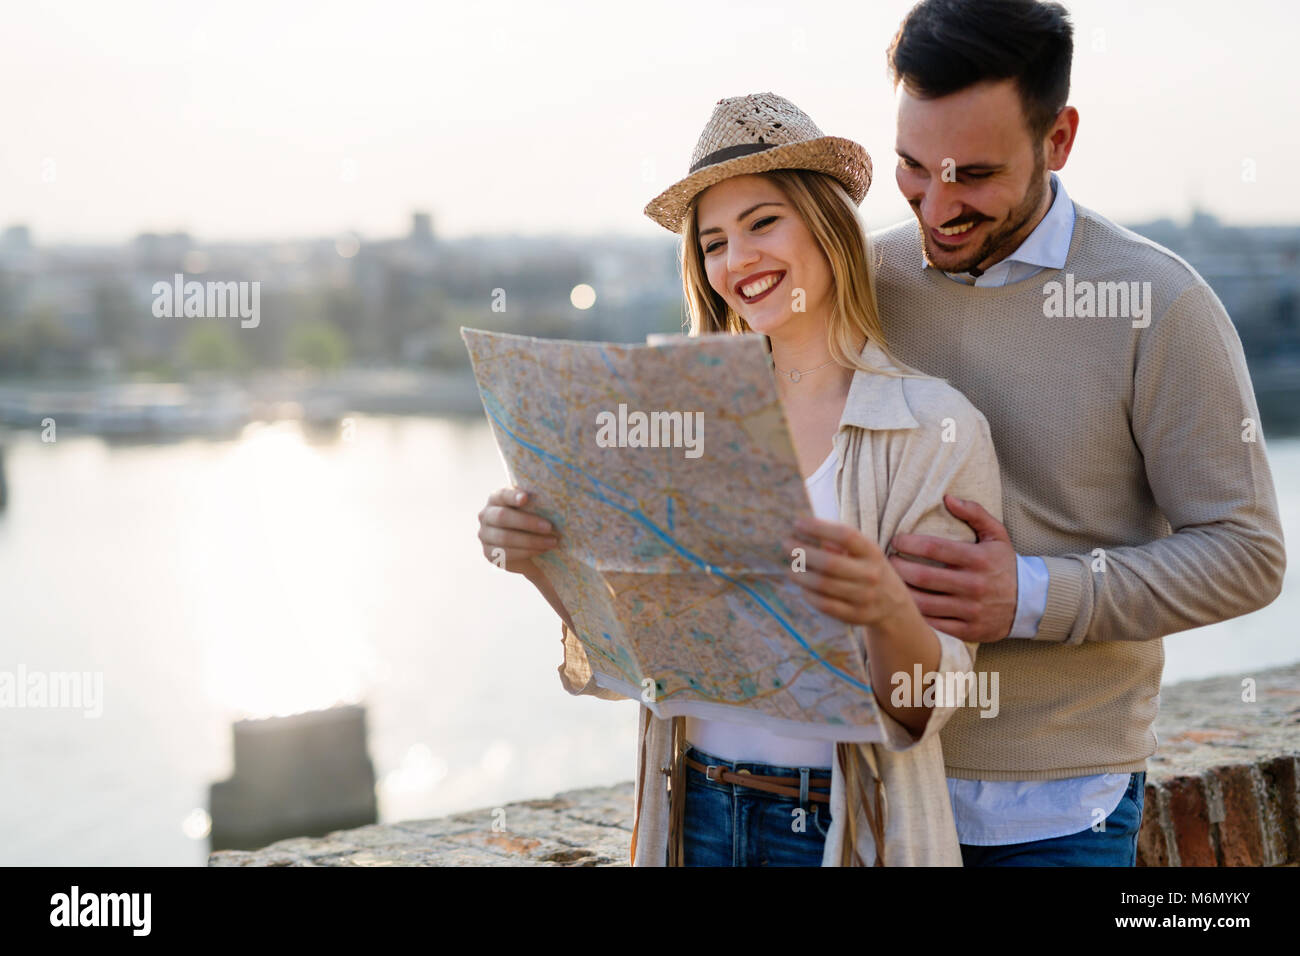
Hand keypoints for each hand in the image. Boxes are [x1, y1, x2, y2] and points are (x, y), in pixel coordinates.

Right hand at [477, 487, 558, 575]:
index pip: (502, 495)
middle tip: (549, 527)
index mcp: (496, 498)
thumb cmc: (532, 520)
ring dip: (532, 541)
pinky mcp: (489, 553)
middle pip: (502, 517)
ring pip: (505, 538)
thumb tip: (554, 499)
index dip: (512, 496)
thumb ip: (536, 502)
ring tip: (552, 541)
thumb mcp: (533, 509)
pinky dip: (527, 552)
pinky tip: (542, 550)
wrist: (525, 546)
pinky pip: (507, 553)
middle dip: (527, 522)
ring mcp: (485, 535)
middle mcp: (486, 515)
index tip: (525, 498)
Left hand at [783, 516, 909, 627]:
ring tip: (790, 568)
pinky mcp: (855, 616)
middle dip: (803, 553)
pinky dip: (809, 595)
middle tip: (786, 546)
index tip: (798, 524)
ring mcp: (864, 597)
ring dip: (801, 575)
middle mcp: (871, 574)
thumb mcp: (863, 553)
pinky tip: (802, 587)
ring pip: (824, 585)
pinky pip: (825, 605)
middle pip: (830, 563)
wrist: (894, 605)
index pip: (845, 536)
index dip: (819, 528)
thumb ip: (840, 543)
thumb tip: (807, 532)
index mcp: (872, 552)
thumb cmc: (869, 570)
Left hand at [887, 494, 1016, 641]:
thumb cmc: (1004, 564)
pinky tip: (905, 604)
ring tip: (890, 583)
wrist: (1029, 602)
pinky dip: (916, 615)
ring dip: (902, 592)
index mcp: (978, 559)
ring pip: (924, 603)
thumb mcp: (996, 535)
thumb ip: (974, 513)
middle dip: (898, 568)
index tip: (896, 541)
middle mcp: (974, 585)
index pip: (934, 548)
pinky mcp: (968, 630)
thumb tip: (947, 498)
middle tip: (886, 562)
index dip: (908, 543)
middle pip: (923, 576)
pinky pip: (934, 624)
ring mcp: (970, 609)